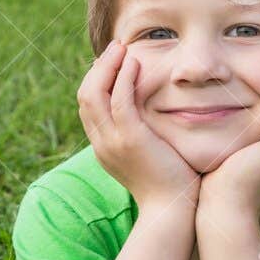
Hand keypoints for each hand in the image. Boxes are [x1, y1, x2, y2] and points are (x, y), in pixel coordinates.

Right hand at [77, 41, 200, 210]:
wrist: (174, 211)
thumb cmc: (172, 186)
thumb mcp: (153, 158)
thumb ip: (148, 138)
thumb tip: (160, 123)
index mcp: (105, 147)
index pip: (90, 106)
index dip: (98, 80)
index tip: (115, 62)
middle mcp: (102, 143)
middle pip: (85, 96)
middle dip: (98, 68)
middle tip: (116, 48)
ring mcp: (112, 142)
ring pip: (95, 94)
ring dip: (108, 67)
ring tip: (122, 48)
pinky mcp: (131, 140)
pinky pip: (119, 101)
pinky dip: (123, 79)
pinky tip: (134, 64)